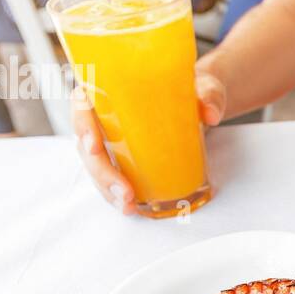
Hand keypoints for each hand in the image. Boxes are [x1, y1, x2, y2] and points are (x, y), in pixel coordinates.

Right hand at [72, 73, 225, 213]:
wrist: (201, 100)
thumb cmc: (194, 88)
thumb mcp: (204, 86)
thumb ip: (208, 96)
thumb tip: (211, 114)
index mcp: (112, 89)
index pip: (82, 104)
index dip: (82, 125)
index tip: (94, 146)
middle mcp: (105, 114)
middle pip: (86, 143)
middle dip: (101, 172)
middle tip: (124, 191)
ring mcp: (111, 138)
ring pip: (95, 165)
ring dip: (107, 188)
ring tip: (128, 205)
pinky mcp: (123, 157)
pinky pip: (111, 175)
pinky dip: (116, 193)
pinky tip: (129, 207)